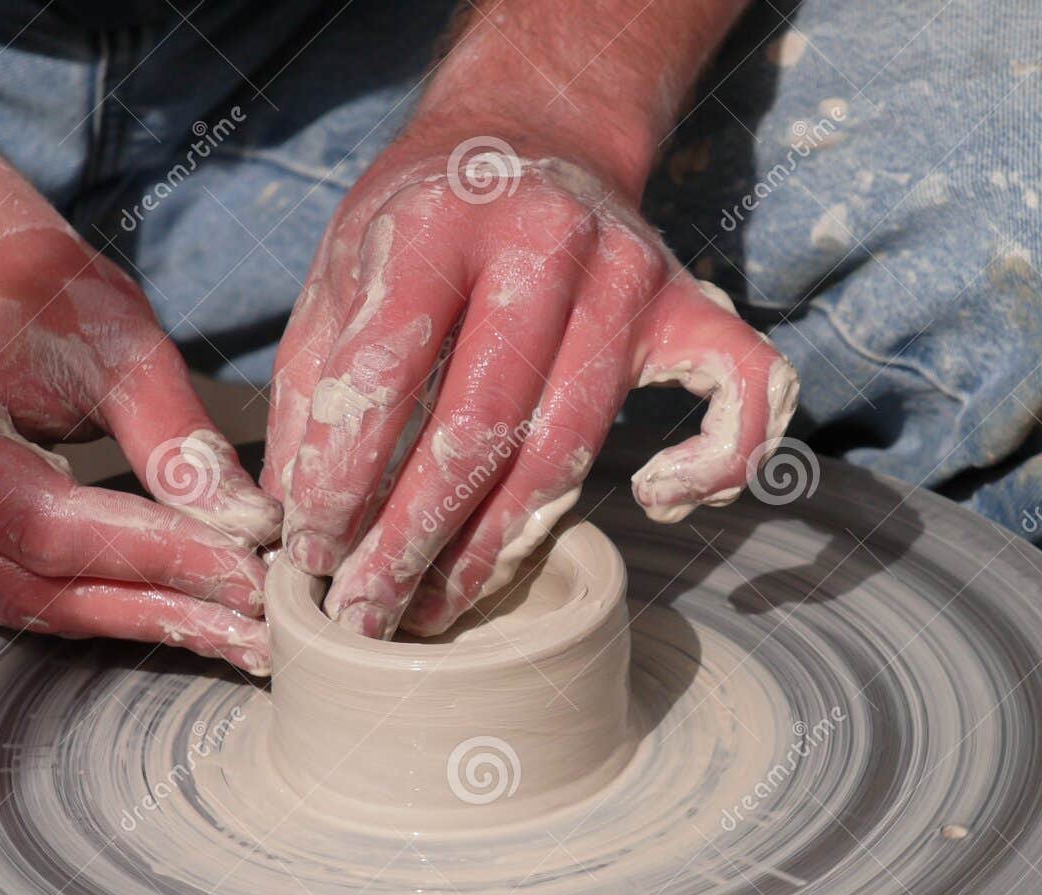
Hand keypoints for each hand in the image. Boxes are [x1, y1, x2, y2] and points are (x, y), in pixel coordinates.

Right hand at [0, 157, 281, 670]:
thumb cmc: (27, 288)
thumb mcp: (119, 340)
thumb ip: (178, 438)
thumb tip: (248, 524)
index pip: (51, 527)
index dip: (160, 558)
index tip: (250, 576)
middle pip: (39, 588)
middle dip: (162, 608)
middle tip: (259, 632)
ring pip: (30, 610)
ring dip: (140, 621)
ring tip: (234, 634)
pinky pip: (12, 602)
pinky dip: (99, 608)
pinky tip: (174, 613)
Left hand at [266, 120, 797, 639]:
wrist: (533, 133)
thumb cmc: (425, 219)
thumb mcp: (342, 267)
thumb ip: (316, 381)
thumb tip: (299, 517)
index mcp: (443, 217)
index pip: (388, 369)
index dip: (344, 477)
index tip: (315, 554)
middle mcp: (548, 240)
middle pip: (482, 425)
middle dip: (415, 538)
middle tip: (369, 613)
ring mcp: (633, 275)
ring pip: (573, 444)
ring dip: (502, 546)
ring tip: (440, 606)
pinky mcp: (695, 307)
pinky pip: (742, 400)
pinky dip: (714, 465)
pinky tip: (655, 502)